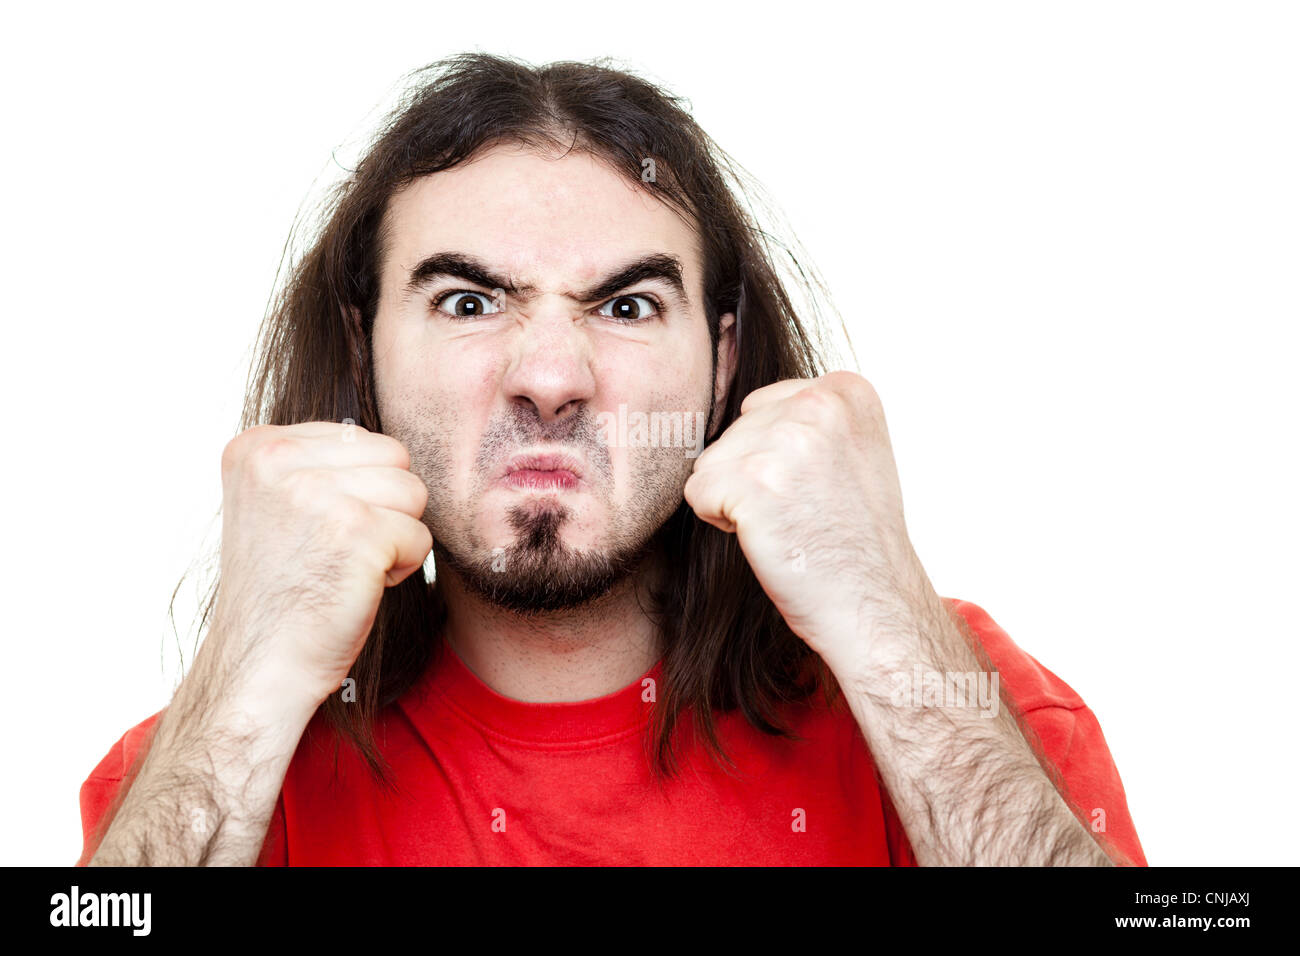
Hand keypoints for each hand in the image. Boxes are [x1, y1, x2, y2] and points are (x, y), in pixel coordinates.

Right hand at [208, 421, 432, 709]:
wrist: (262, 666)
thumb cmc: (284, 591)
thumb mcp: (279, 503)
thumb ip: (318, 461)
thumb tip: (391, 442)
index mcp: (257, 445)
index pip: (362, 439)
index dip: (358, 491)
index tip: (314, 533)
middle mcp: (277, 459)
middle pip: (395, 456)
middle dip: (386, 507)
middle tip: (338, 552)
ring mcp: (316, 492)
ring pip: (414, 492)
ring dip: (397, 536)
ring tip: (348, 567)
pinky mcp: (356, 530)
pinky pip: (421, 535)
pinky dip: (404, 568)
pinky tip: (359, 587)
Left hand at [683, 371, 931, 672]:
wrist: (875, 604)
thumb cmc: (855, 540)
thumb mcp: (850, 451)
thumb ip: (804, 417)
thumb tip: (737, 406)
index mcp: (846, 390)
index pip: (760, 408)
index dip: (775, 458)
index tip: (817, 490)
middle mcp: (818, 404)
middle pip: (733, 433)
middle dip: (754, 477)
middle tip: (803, 513)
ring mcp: (785, 440)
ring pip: (711, 462)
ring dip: (736, 500)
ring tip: (788, 525)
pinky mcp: (751, 480)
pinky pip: (697, 492)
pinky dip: (720, 521)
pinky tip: (768, 537)